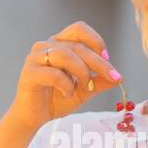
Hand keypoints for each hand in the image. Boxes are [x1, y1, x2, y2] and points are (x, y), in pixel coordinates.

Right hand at [6, 21, 122, 132]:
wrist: (35, 118)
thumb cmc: (57, 100)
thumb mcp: (84, 90)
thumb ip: (99, 82)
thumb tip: (118, 77)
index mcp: (59, 44)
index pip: (79, 29)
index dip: (96, 41)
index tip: (108, 59)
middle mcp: (46, 46)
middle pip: (77, 45)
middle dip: (98, 62)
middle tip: (111, 77)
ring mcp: (35, 58)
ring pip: (65, 55)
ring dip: (82, 72)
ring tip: (86, 87)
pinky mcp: (29, 73)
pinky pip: (53, 73)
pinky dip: (66, 84)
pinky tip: (67, 94)